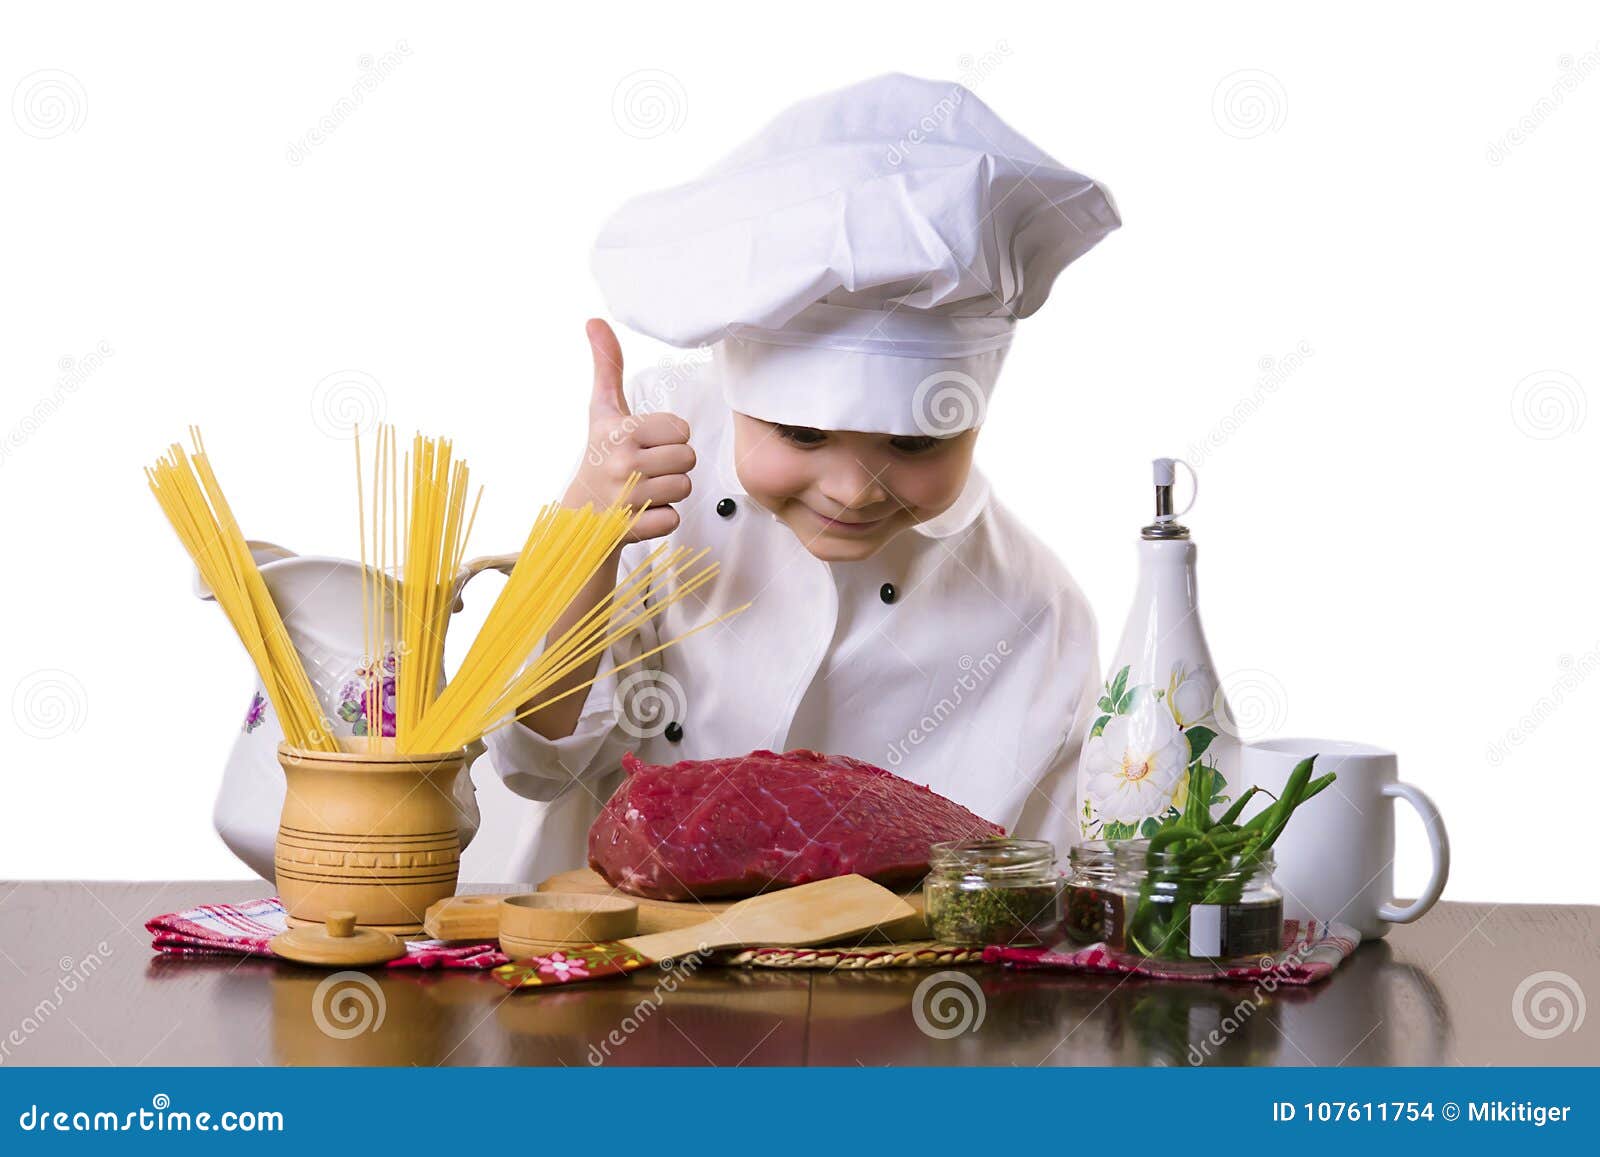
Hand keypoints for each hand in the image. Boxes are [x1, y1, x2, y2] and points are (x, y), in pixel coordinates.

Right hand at [566, 318, 693, 541]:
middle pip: (688, 459)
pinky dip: (662, 519)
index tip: (644, 445)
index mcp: (620, 431)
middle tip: (646, 470)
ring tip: (643, 489)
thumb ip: (607, 366)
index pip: (681, 429)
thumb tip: (595, 320)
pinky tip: (641, 513)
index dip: (669, 438)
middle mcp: (622, 463)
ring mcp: (627, 499)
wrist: (578, 515)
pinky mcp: (634, 529)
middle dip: (673, 465)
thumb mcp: (602, 410)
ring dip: (669, 492)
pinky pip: (674, 519)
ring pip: (685, 489)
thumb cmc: (599, 455)